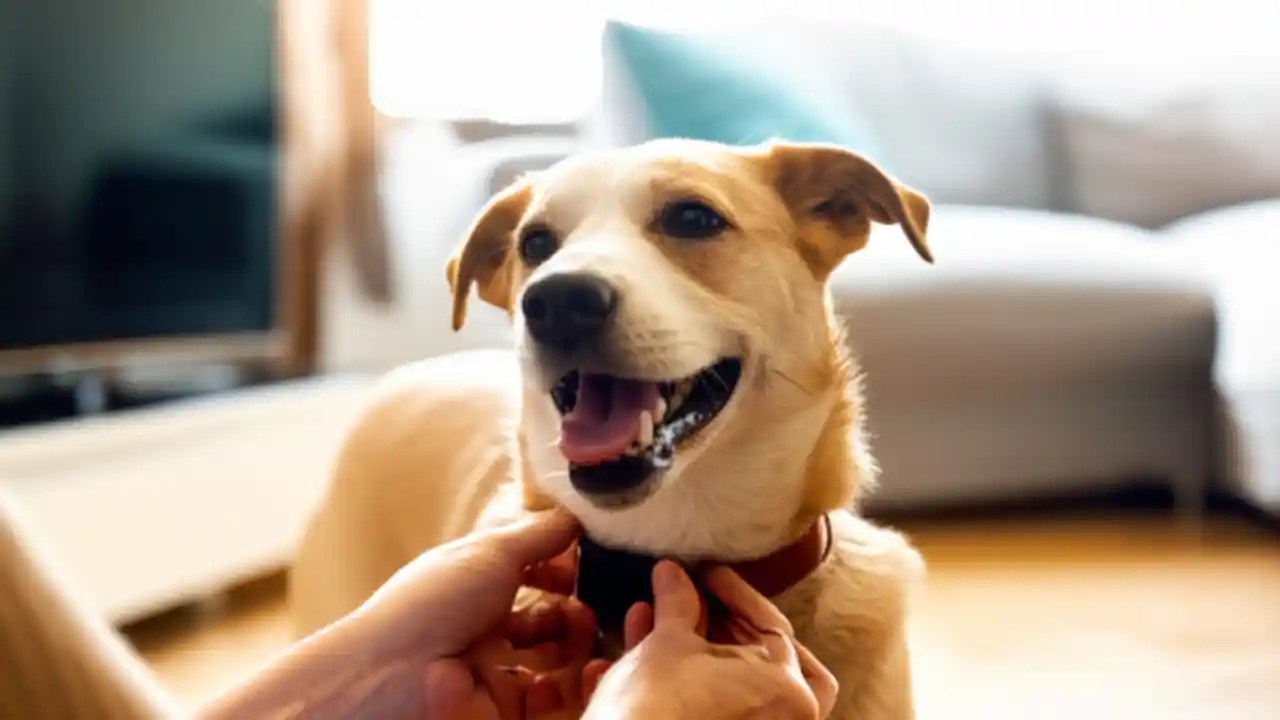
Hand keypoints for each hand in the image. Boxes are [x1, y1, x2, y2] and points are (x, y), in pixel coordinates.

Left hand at [200, 510, 594, 719]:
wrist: (387, 675)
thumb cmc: (431, 603)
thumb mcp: (490, 552)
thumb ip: (538, 533)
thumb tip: (577, 512)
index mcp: (476, 581)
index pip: (530, 572)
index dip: (561, 567)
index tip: (588, 562)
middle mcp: (484, 622)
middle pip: (546, 617)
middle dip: (575, 611)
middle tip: (588, 608)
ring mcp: (490, 665)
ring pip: (551, 658)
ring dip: (574, 646)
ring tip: (581, 635)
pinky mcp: (497, 705)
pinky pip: (543, 698)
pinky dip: (559, 689)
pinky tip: (559, 678)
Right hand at [584, 561, 837, 719]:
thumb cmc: (657, 708)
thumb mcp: (667, 644)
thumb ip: (677, 603)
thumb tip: (672, 573)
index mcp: (788, 690)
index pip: (772, 624)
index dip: (733, 591)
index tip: (704, 573)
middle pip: (759, 659)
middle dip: (716, 624)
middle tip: (689, 601)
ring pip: (727, 686)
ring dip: (688, 650)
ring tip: (646, 616)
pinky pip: (703, 710)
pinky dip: (678, 685)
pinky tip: (631, 654)